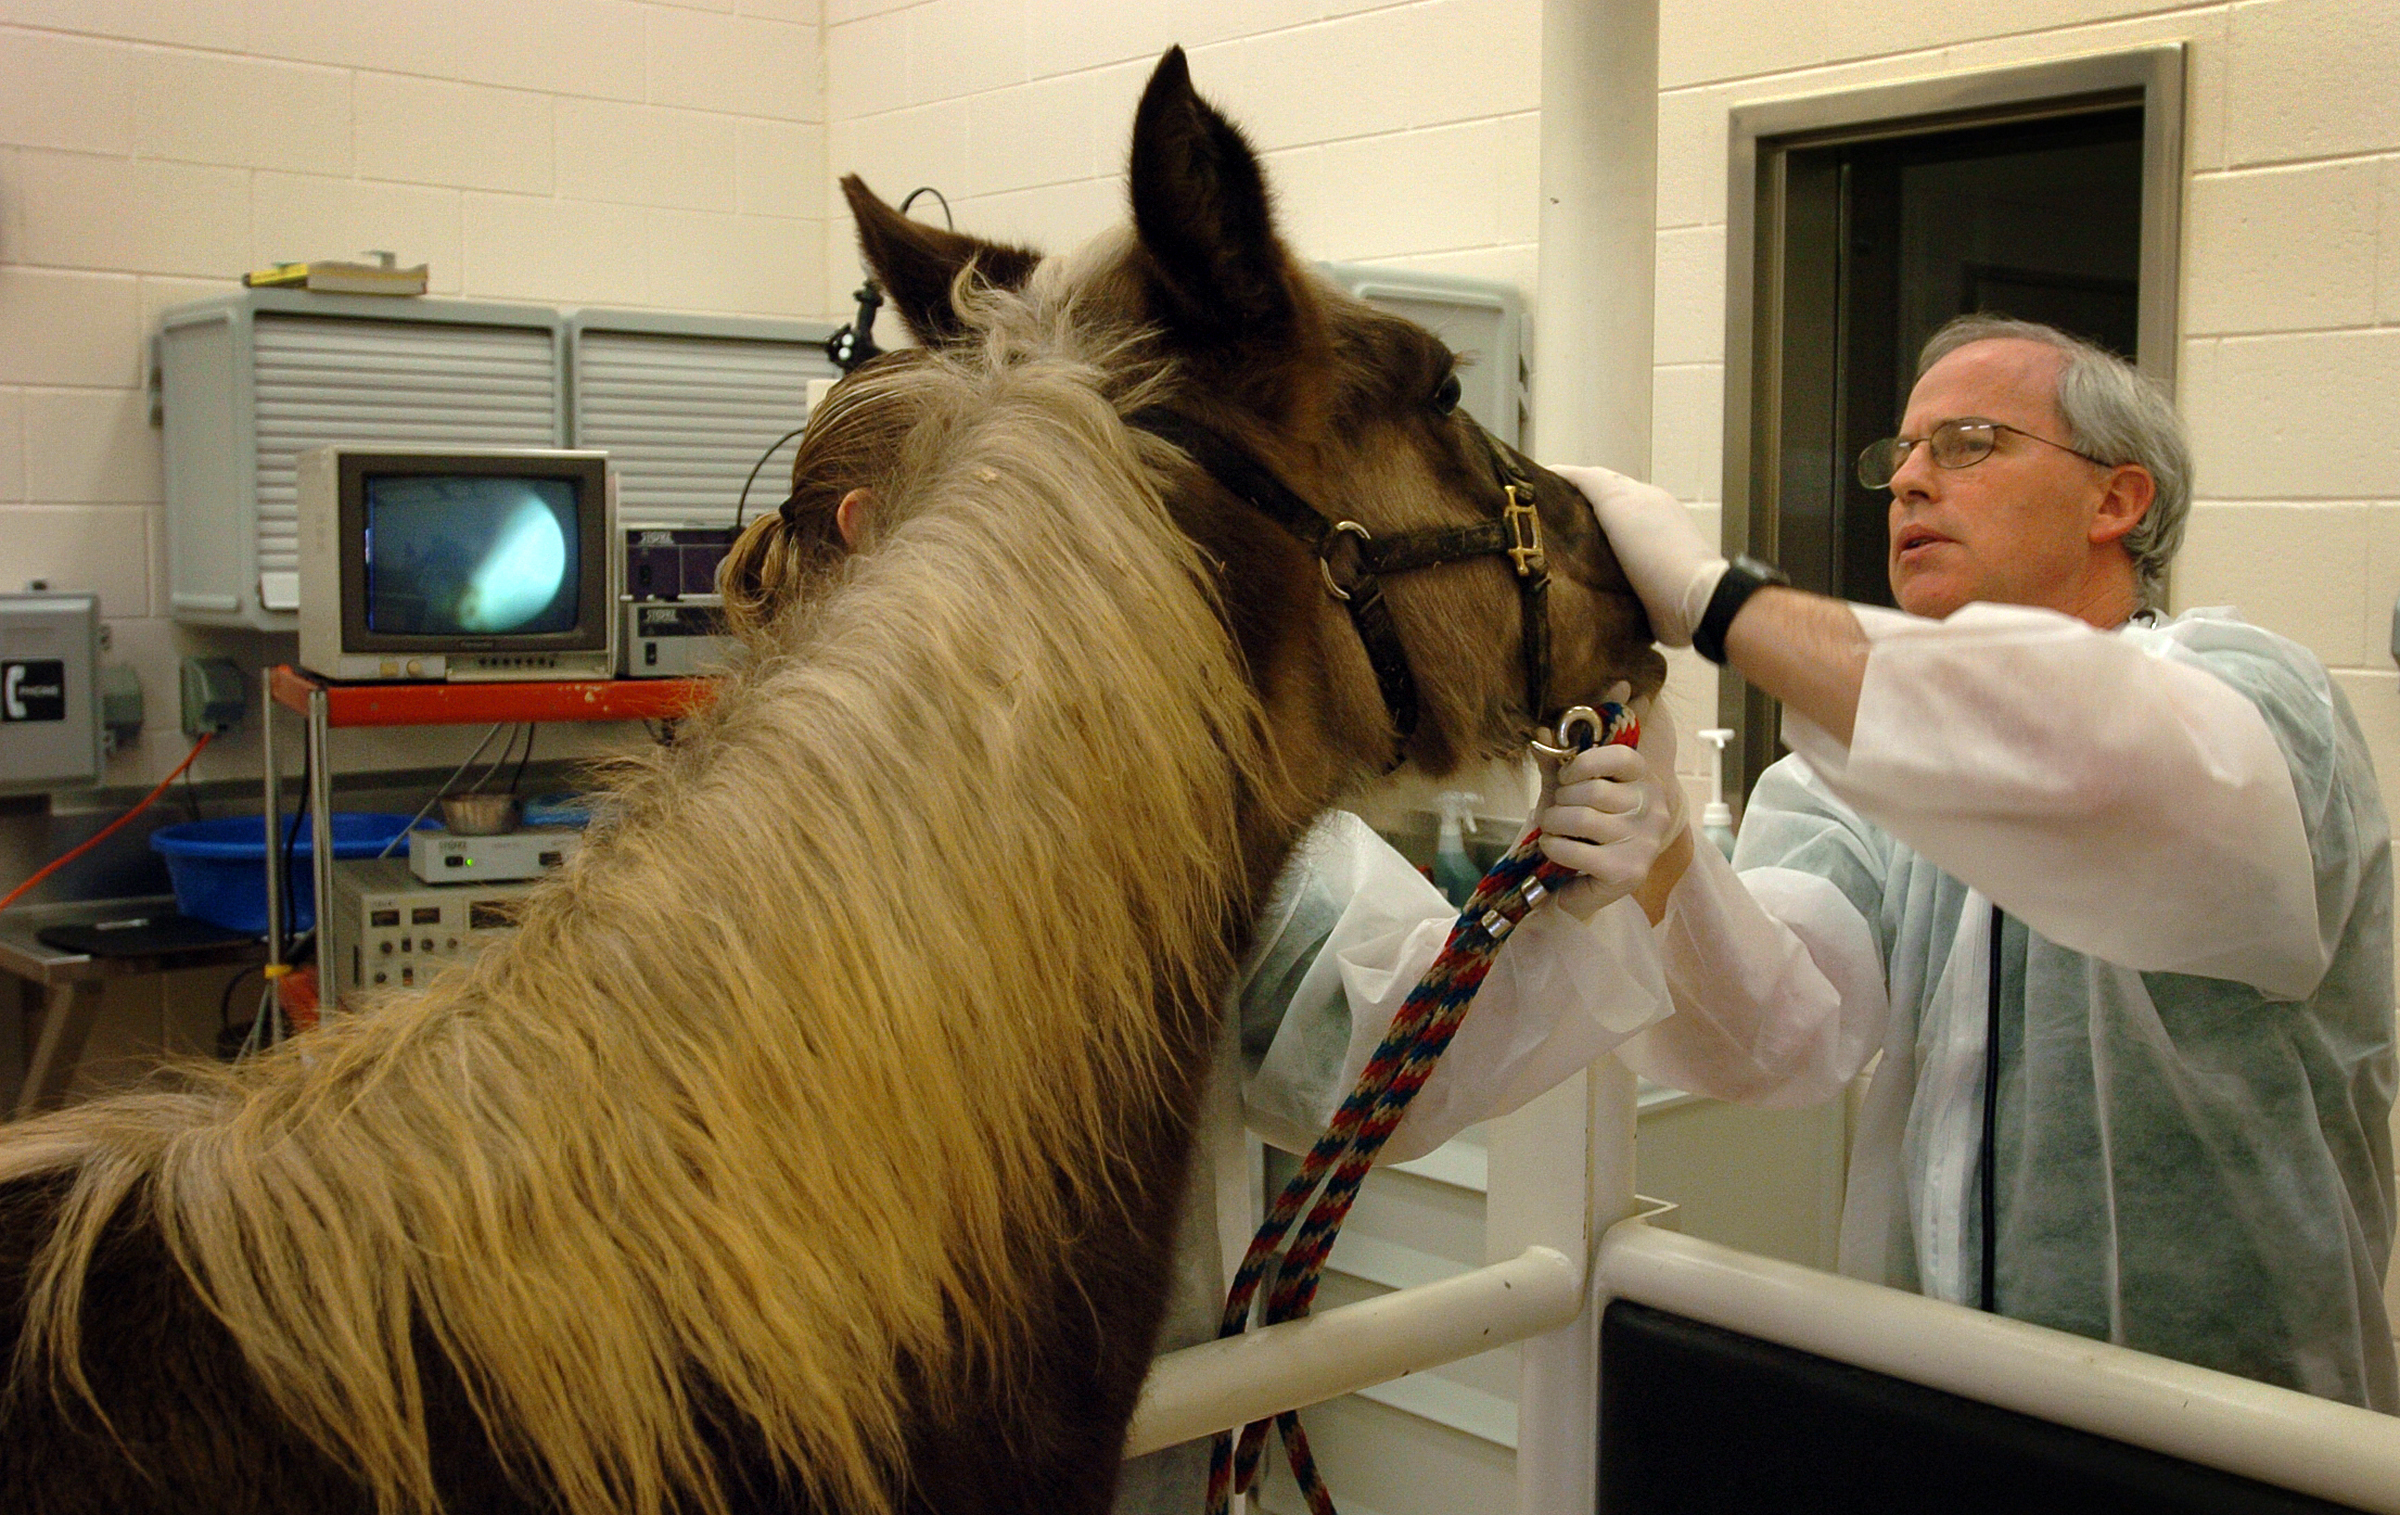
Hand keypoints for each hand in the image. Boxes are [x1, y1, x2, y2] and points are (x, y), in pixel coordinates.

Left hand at [1535, 704, 1685, 920]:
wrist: (1603, 875)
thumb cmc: (1590, 823)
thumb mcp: (1575, 789)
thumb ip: (1558, 762)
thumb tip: (1541, 732)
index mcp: (1645, 780)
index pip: (1620, 757)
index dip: (1583, 764)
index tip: (1566, 777)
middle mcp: (1652, 809)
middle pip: (1593, 791)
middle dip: (1561, 800)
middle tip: (1555, 811)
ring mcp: (1644, 842)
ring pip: (1582, 819)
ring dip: (1553, 823)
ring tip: (1551, 829)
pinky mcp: (1629, 872)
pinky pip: (1576, 851)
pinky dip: (1554, 847)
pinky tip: (1554, 847)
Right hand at [1550, 464, 1724, 648]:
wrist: (1690, 602)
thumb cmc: (1655, 548)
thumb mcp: (1619, 501)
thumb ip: (1592, 482)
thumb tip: (1557, 469)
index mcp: (1643, 499)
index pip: (1600, 483)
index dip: (1568, 484)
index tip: (1535, 493)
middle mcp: (1648, 524)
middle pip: (1602, 514)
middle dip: (1572, 516)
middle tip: (1537, 526)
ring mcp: (1649, 559)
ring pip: (1606, 546)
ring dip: (1582, 549)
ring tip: (1549, 556)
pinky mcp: (1646, 592)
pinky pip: (1612, 578)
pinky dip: (1593, 576)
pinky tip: (1575, 583)